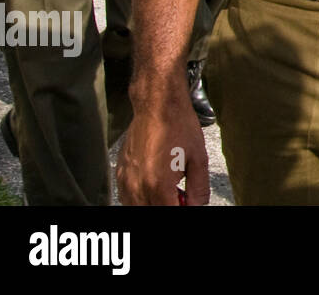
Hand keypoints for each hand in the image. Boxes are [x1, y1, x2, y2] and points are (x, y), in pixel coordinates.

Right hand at [116, 83, 209, 205]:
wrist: (157, 105)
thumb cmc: (179, 126)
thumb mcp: (198, 159)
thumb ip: (198, 189)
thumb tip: (197, 205)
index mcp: (158, 184)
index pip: (167, 213)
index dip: (181, 209)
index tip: (186, 203)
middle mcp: (137, 186)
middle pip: (150, 213)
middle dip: (167, 207)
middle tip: (180, 197)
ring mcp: (125, 181)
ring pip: (136, 208)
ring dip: (154, 205)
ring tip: (170, 191)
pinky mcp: (120, 174)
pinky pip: (127, 198)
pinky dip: (141, 199)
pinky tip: (155, 186)